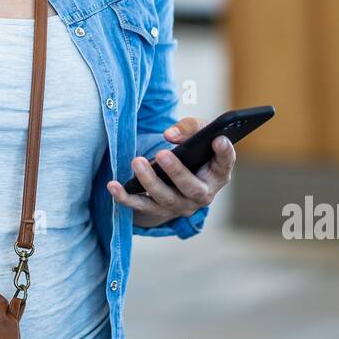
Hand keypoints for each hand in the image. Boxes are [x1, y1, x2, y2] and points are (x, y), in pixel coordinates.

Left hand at [106, 116, 235, 229]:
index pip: (225, 164)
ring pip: (164, 199)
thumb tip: (169, 135)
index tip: (218, 139)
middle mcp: (202, 195)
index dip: (225, 152)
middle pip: (191, 189)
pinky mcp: (158, 210)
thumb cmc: (193, 150)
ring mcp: (180, 206)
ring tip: (137, 161)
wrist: (178, 177)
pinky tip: (113, 185)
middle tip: (163, 153)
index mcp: (218, 174)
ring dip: (149, 181)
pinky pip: (140, 206)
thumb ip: (189, 128)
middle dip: (177, 172)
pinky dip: (125, 197)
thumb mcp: (198, 133)